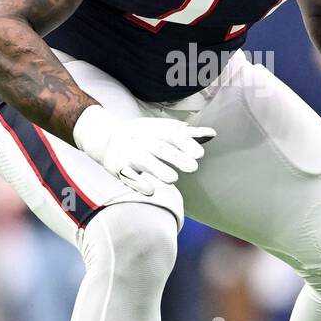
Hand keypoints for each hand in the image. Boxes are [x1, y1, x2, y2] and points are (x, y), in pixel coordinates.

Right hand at [73, 105, 215, 195]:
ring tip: (173, 179)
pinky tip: (150, 190)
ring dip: (158, 169)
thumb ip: (188, 135)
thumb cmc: (144, 135)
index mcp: (155, 130)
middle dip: (176, 157)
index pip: (171, 135)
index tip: (199, 154)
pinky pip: (127, 176)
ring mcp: (129, 154)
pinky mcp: (119, 168)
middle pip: (159, 148)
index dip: (185, 144)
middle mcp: (142, 140)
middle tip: (193, 167)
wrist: (108, 138)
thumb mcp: (164, 130)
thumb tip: (213, 133)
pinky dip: (138, 183)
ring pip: (144, 161)